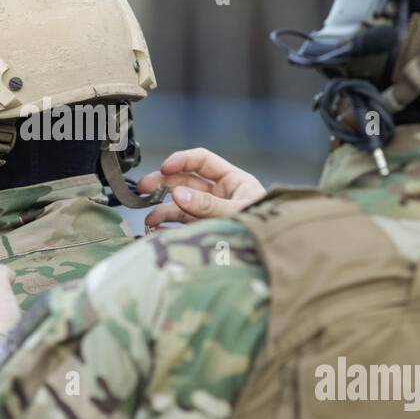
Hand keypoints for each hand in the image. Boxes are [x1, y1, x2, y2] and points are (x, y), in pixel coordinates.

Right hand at [137, 148, 266, 228]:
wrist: (275, 258)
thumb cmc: (266, 231)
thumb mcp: (238, 213)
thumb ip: (208, 205)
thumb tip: (177, 194)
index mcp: (233, 181)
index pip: (202, 161)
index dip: (182, 160)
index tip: (164, 167)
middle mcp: (220, 194)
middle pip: (186, 181)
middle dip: (164, 183)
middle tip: (144, 188)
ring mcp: (211, 213)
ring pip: (181, 204)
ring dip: (163, 209)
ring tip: (150, 220)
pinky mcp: (205, 231)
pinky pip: (183, 226)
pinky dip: (169, 228)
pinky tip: (158, 232)